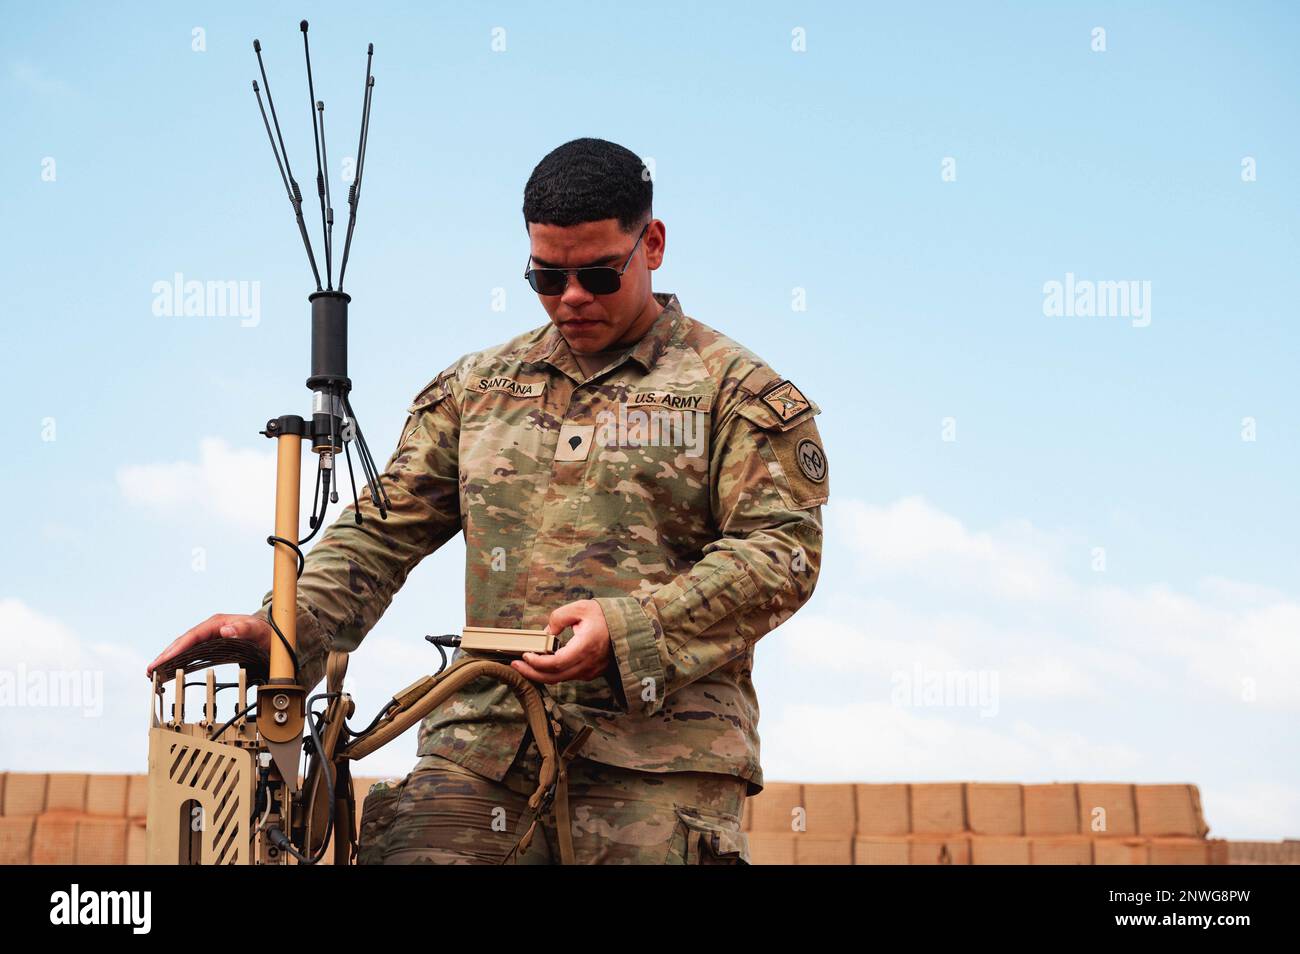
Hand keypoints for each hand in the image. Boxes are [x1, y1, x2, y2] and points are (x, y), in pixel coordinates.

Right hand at [146, 613, 272, 676]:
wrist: (271, 632)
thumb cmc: (264, 630)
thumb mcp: (258, 630)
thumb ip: (245, 629)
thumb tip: (227, 630)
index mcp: (217, 623)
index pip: (192, 636)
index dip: (176, 648)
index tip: (164, 660)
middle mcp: (210, 628)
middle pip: (183, 642)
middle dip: (166, 655)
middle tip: (150, 670)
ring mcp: (209, 636)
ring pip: (184, 647)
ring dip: (169, 659)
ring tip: (153, 673)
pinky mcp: (211, 645)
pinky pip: (191, 652)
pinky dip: (179, 660)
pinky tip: (170, 670)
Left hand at [511, 599, 611, 683]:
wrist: (628, 628)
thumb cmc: (605, 616)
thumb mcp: (580, 608)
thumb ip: (559, 618)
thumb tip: (545, 633)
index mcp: (586, 646)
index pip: (556, 663)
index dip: (537, 662)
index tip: (525, 655)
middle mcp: (588, 663)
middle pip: (554, 677)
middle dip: (532, 673)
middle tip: (516, 665)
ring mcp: (590, 671)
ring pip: (560, 679)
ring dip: (540, 674)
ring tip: (524, 664)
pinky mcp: (590, 673)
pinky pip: (567, 676)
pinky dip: (552, 673)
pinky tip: (542, 664)